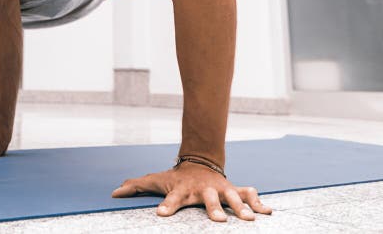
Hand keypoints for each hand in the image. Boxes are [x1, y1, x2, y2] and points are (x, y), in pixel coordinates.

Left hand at [112, 161, 271, 221]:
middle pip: (208, 199)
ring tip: (249, 218)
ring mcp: (219, 189)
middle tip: (218, 221)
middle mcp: (202, 190)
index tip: (161, 214)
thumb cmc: (174, 178)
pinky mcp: (232, 189)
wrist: (199, 161)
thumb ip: (135, 187)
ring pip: (231, 197)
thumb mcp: (155, 180)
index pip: (172, 198)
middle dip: (213, 209)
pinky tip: (268, 211)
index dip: (166, 206)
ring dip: (240, 207)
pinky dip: (258, 202)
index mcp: (182, 190)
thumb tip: (114, 193)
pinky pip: (248, 194)